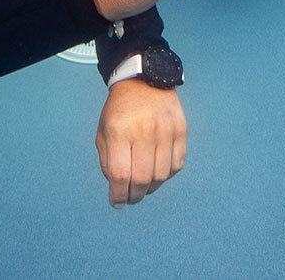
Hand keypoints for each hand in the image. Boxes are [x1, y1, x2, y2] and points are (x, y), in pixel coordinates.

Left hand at [96, 80, 186, 207]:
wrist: (144, 81)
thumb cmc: (119, 111)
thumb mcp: (103, 132)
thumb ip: (107, 161)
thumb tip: (117, 189)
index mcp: (119, 131)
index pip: (119, 175)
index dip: (117, 195)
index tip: (116, 203)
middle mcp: (144, 131)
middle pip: (141, 179)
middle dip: (134, 196)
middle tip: (130, 199)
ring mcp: (165, 130)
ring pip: (161, 176)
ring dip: (150, 188)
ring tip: (143, 188)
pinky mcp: (180, 130)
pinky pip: (177, 165)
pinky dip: (167, 175)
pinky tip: (157, 172)